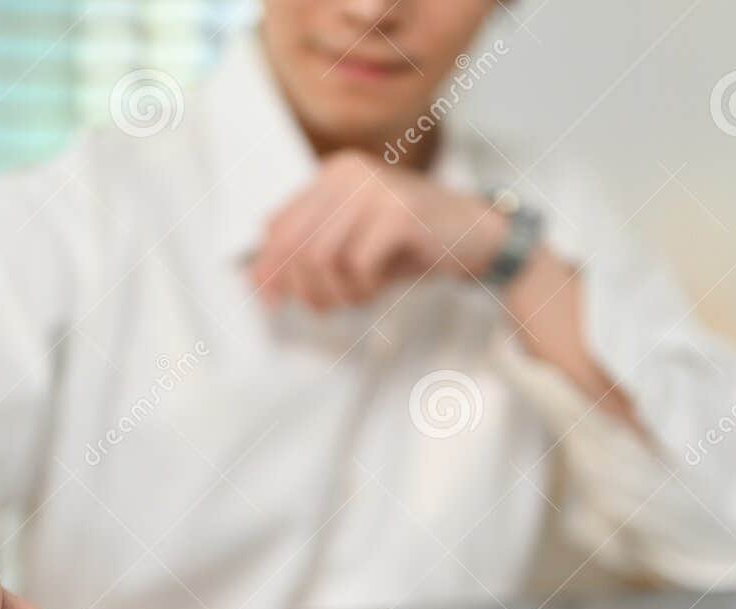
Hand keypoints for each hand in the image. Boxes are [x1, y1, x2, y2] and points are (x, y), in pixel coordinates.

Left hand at [248, 150, 506, 311]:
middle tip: (325, 307)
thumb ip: (310, 250)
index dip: (268, 267)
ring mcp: (375, 191)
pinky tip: (377, 288)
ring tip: (357, 298)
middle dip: (303, 288)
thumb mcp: (355, 241)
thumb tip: (256, 279)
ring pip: (321, 258)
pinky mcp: (399, 214)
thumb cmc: (413, 244)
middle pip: (296, 245)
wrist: (479, 237)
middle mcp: (350, 174)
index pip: (278, 224)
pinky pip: (357, 266)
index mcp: (333, 174)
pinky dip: (362, 289)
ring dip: (335, 293)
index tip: (270, 301)